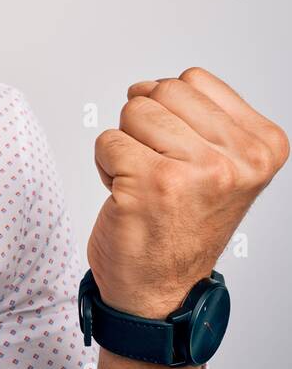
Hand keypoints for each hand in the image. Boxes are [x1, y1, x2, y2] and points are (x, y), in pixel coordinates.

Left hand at [89, 67, 288, 318]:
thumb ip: (203, 117)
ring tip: (145, 183)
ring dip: (126, 146)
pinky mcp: (152, 183)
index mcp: (263, 146)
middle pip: (159, 91)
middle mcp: (237, 160)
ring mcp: (197, 171)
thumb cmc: (182, 223)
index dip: (170, 111)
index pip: (192, 79)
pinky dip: (106, 166)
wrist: (160, 288)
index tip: (182, 153)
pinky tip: (128, 196)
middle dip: (145, 126)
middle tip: (159, 170)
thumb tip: (154, 84)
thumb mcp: (222, 164)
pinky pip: (106, 140)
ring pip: (132, 111)